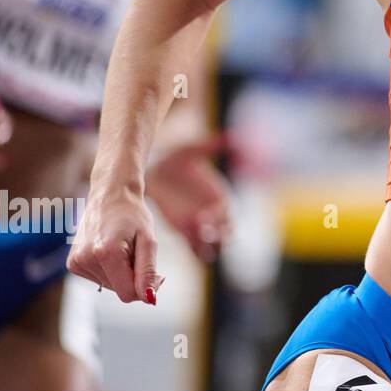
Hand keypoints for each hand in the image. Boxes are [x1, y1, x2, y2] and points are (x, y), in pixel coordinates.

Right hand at [67, 184, 160, 304]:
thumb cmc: (133, 214)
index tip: (154, 272)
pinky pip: (99, 279)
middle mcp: (85, 259)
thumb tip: (149, 299)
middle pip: (119, 290)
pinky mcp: (73, 263)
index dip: (144, 287)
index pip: (127, 293)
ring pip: (109, 286)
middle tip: (136, 251)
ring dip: (121, 271)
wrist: (110, 195)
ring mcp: (76, 262)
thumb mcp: (148, 240)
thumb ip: (148, 271)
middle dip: (133, 276)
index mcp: (105, 253)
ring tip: (122, 247)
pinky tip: (110, 249)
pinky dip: (110, 269)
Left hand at [145, 132, 233, 262]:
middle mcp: (211, 212)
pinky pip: (193, 246)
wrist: (158, 166)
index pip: (226, 211)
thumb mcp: (194, 148)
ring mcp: (197, 223)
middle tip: (209, 233)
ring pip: (209, 242)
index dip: (223, 216)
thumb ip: (213, 144)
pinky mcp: (182, 229)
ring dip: (209, 246)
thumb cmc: (179, 157)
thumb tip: (232, 137)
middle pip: (221, 231)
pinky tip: (196, 252)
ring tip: (205, 248)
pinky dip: (197, 251)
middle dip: (218, 234)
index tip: (213, 216)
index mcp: (218, 196)